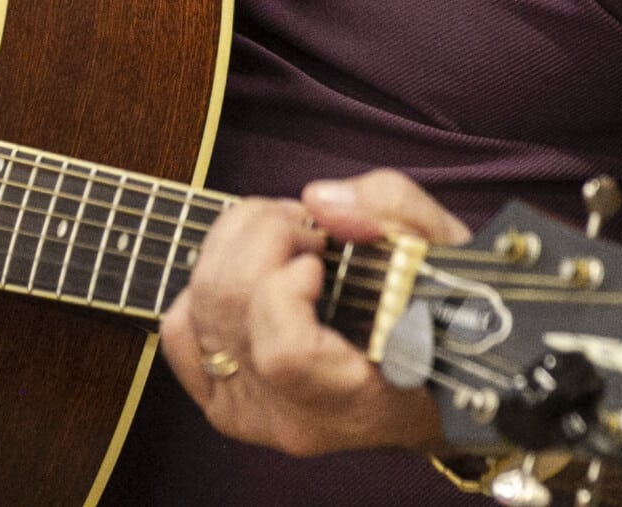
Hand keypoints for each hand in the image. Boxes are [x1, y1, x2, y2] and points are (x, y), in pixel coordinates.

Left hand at [159, 170, 468, 457]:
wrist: (426, 386)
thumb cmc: (440, 317)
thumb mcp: (443, 250)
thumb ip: (393, 212)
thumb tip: (318, 202)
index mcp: (356, 401)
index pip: (284, 354)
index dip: (287, 287)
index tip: (321, 255)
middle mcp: (291, 418)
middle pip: (229, 311)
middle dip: (261, 235)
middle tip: (306, 224)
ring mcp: (248, 414)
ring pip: (197, 307)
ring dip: (234, 243)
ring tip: (283, 233)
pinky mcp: (220, 399)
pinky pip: (178, 332)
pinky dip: (201, 283)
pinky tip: (249, 268)